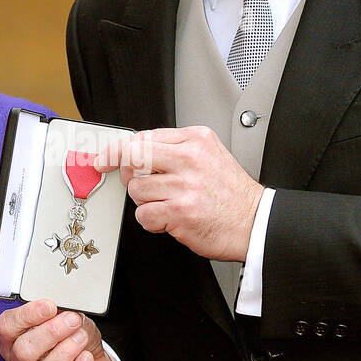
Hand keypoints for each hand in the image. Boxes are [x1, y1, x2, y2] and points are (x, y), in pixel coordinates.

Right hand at [0, 300, 120, 360]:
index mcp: (15, 342)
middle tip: (73, 321)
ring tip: (82, 339)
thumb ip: (63, 313)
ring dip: (65, 353)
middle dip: (51, 332)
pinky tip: (86, 360)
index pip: (6, 328)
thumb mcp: (72, 321)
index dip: (26, 315)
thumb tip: (63, 306)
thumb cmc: (78, 345)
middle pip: (22, 351)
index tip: (49, 306)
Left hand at [95, 126, 263, 260]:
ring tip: (167, 204)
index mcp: (195, 140)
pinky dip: (151, 221)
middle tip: (139, 184)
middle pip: (133, 158)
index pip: (143, 138)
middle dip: (127, 174)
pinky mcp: (180, 212)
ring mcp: (185, 185)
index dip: (116, 150)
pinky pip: (144, 214)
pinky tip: (169, 219)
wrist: (255, 222)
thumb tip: (134, 153)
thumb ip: (175, 149)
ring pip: (136, 189)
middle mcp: (190, 159)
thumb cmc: (231, 194)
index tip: (105, 159)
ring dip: (145, 202)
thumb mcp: (209, 155)